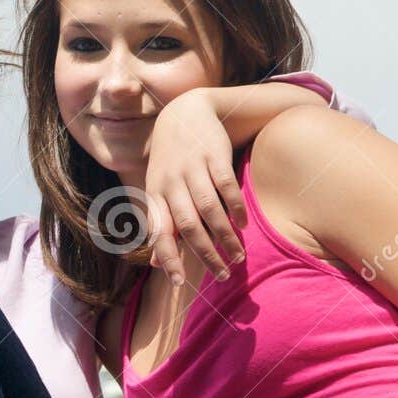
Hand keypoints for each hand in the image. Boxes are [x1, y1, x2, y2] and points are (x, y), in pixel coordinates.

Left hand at [146, 89, 245, 286]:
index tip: (180, 284)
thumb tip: (154, 264)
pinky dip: (235, 207)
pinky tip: (243, 224)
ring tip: (238, 256)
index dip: (168, 258)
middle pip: (187, 226)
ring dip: (224, 236)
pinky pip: (225, 185)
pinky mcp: (213, 155)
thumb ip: (160, 225)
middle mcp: (170, 182)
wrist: (184, 113)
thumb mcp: (159, 189)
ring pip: (208, 209)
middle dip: (205, 254)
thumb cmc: (171, 161)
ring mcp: (191, 167)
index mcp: (155, 193)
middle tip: (222, 276)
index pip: (159, 232)